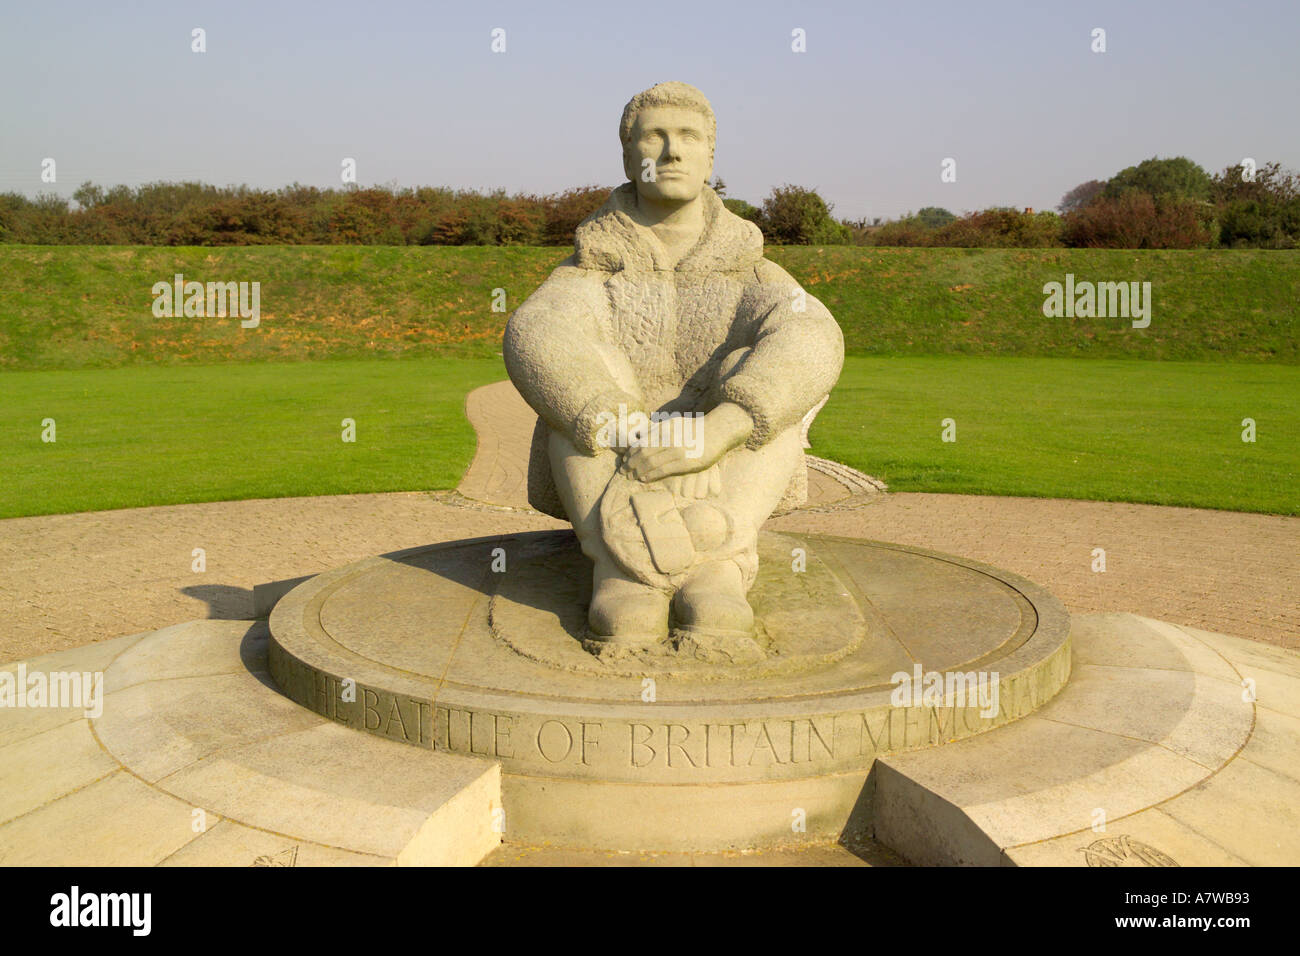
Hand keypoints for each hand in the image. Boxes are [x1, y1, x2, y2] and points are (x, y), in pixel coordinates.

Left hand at [624, 403, 752, 482]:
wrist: (718, 431)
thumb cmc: (695, 429)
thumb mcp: (675, 423)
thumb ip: (658, 429)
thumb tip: (639, 436)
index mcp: (665, 427)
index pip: (642, 441)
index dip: (630, 452)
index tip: (624, 459)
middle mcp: (669, 437)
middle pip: (643, 452)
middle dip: (630, 463)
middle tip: (622, 471)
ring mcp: (677, 450)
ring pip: (651, 461)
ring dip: (637, 470)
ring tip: (630, 476)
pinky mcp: (685, 462)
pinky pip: (663, 470)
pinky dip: (651, 475)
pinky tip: (643, 479)